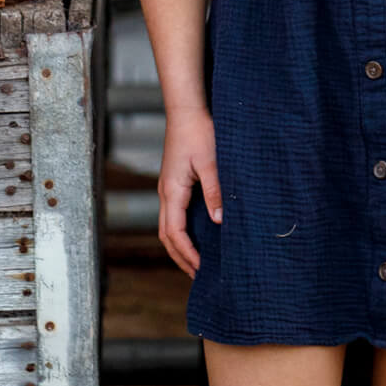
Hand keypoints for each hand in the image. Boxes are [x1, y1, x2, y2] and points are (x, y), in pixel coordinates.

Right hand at [157, 106, 222, 277]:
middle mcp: (166, 192)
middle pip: (166, 235)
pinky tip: (198, 235)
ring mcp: (169, 188)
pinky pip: (174, 215)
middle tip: (198, 276)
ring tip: (196, 263)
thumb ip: (215, 192)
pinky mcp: (175, 182)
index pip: (175, 232)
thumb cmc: (198, 131)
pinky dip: (182, 231)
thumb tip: (218, 221)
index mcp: (172, 191)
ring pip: (168, 226)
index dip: (187, 254)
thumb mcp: (211, 163)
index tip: (201, 270)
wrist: (187, 109)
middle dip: (180, 257)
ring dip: (180, 246)